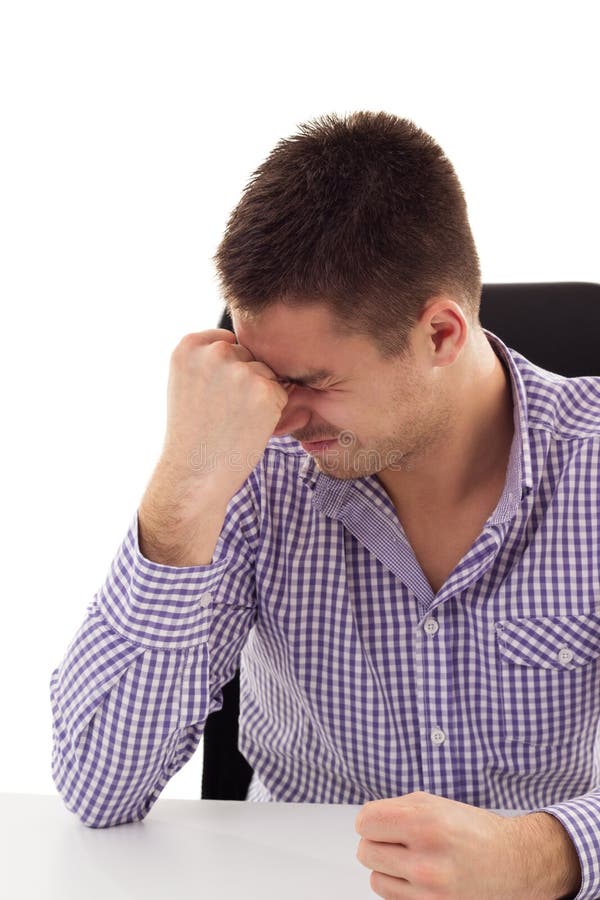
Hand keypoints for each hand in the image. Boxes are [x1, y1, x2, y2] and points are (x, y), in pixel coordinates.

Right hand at [160, 329, 288, 497]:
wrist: (195, 474)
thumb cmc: (193, 433)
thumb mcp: (186, 383)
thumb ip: (208, 358)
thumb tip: (243, 342)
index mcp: (189, 347)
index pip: (227, 341)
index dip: (226, 371)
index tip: (212, 395)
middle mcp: (214, 352)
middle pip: (248, 356)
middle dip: (243, 381)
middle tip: (223, 413)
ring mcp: (240, 370)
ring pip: (266, 373)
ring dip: (259, 395)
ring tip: (233, 422)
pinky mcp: (265, 390)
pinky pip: (282, 392)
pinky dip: (272, 411)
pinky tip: (248, 428)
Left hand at [355, 791, 580, 898]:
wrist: (512, 863)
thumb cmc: (473, 831)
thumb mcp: (434, 804)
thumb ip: (395, 809)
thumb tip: (365, 822)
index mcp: (425, 824)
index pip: (365, 822)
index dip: (371, 820)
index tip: (381, 821)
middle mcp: (426, 861)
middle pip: (365, 851)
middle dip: (377, 842)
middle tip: (399, 839)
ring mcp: (429, 893)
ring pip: (375, 878)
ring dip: (387, 867)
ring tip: (412, 858)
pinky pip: (391, 898)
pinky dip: (399, 886)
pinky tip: (418, 876)